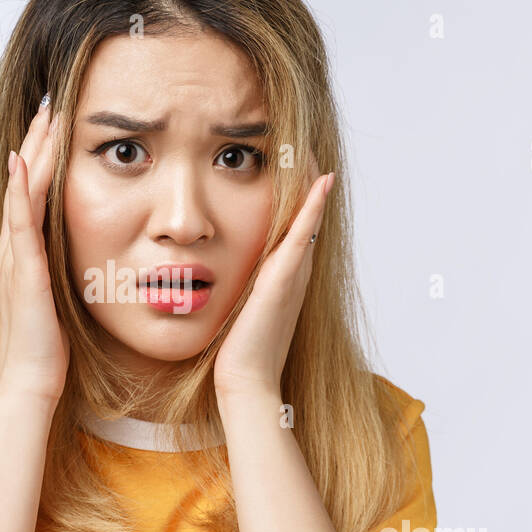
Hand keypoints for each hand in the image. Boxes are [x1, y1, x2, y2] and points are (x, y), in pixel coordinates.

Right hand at [0, 96, 68, 404]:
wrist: (30, 381)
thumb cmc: (47, 349)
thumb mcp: (59, 299)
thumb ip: (65, 273)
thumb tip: (88, 255)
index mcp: (23, 254)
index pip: (31, 193)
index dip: (42, 157)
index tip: (57, 125)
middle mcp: (12, 249)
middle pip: (23, 182)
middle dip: (37, 142)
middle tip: (50, 103)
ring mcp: (13, 257)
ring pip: (21, 191)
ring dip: (32, 152)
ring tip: (44, 117)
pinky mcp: (22, 271)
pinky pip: (19, 221)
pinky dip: (19, 190)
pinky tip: (21, 163)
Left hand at [213, 158, 334, 399]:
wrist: (245, 383)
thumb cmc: (236, 354)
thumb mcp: (235, 310)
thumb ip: (234, 290)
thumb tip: (211, 275)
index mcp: (280, 279)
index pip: (293, 229)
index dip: (297, 199)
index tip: (294, 166)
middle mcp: (293, 274)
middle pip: (305, 219)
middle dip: (308, 185)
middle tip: (310, 148)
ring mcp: (291, 277)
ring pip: (307, 221)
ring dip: (314, 188)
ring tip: (318, 154)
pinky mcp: (283, 283)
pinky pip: (302, 238)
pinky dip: (312, 209)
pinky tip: (320, 183)